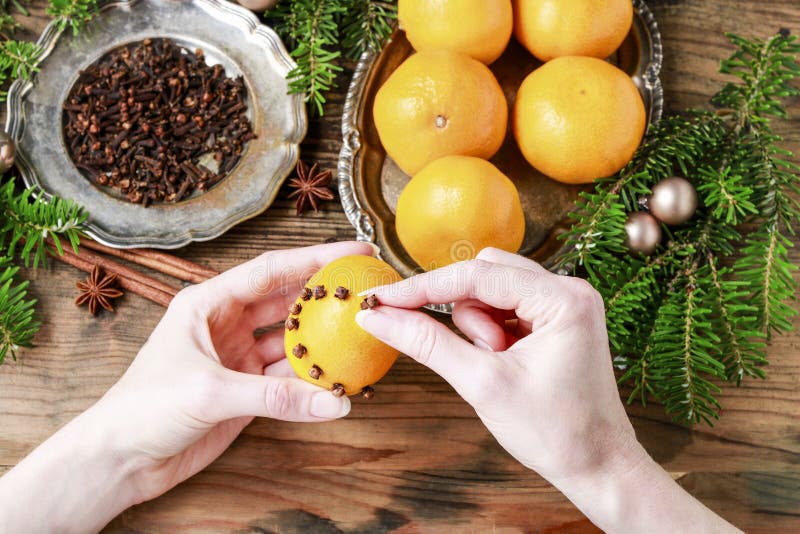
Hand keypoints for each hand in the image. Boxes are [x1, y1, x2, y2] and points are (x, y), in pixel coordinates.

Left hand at [0, 241, 372, 532]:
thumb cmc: (144, 408)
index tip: (355, 250)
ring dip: (321, 341)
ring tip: (358, 335)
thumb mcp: (210, 392)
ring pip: (290, 341)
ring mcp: (237, 357)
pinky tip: (336, 381)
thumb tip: (334, 402)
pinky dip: (311, 381)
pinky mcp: (244, 390)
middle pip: (286, 301)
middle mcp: (226, 324)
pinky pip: (287, 379)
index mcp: (208, 303)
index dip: (315, 257)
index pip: (271, 270)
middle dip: (324, 295)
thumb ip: (275, 397)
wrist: (119, 459)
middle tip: (364, 290)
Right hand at [356, 247, 630, 479]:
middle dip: (465, 314)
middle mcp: (569, 290)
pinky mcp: (556, 320)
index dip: (423, 287)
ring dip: (479, 326)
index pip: (477, 274)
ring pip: (492, 290)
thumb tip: (378, 318)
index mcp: (563, 299)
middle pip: (485, 273)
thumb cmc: (555, 433)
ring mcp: (564, 303)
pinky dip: (491, 332)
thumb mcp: (483, 385)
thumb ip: (427, 343)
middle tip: (473, 355)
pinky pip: (505, 308)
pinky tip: (504, 362)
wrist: (598, 467)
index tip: (381, 299)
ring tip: (498, 366)